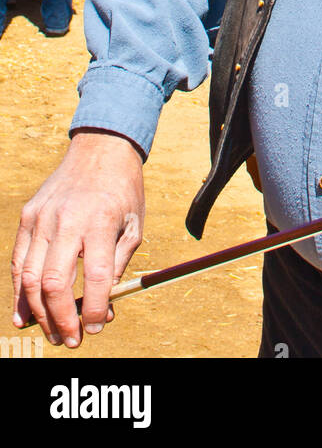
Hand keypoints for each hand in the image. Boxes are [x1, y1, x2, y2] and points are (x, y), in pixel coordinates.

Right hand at [11, 130, 144, 347]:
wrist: (100, 149)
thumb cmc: (122, 190)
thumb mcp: (134, 225)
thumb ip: (118, 266)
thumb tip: (104, 308)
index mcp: (100, 220)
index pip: (96, 275)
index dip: (97, 308)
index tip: (98, 327)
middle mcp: (67, 219)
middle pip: (54, 282)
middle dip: (62, 319)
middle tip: (72, 340)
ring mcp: (42, 218)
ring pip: (30, 277)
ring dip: (40, 314)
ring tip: (54, 334)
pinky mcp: (28, 217)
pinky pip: (18, 261)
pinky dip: (19, 293)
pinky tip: (25, 317)